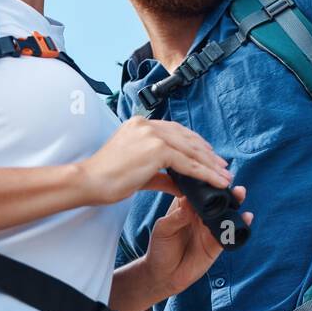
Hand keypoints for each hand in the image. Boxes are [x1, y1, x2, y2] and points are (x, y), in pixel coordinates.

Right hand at [78, 118, 232, 204]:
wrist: (88, 181)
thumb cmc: (106, 178)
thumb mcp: (138, 172)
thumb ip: (162, 176)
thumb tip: (182, 185)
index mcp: (140, 124)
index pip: (176, 132)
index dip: (195, 144)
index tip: (209, 156)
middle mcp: (147, 124)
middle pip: (186, 138)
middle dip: (207, 154)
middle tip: (223, 166)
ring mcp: (152, 134)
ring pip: (190, 150)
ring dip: (210, 164)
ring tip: (224, 175)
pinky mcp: (156, 149)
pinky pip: (187, 162)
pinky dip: (203, 173)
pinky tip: (214, 181)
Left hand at [145, 186, 252, 298]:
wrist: (163, 275)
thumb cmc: (160, 248)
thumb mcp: (164, 229)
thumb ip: (177, 217)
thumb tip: (189, 203)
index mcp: (185, 206)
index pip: (197, 190)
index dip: (205, 181)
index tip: (212, 172)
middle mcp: (200, 215)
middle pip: (215, 198)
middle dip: (224, 189)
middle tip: (230, 181)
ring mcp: (210, 229)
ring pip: (226, 213)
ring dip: (235, 202)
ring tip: (240, 194)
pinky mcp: (216, 244)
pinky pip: (230, 233)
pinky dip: (240, 225)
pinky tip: (246, 217)